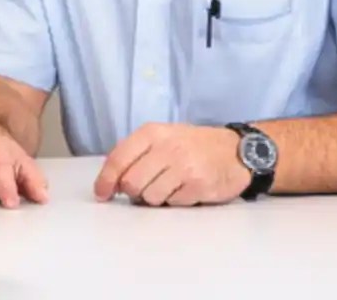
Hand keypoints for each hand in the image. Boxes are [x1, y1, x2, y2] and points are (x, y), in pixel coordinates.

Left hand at [94, 123, 249, 206]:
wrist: (235, 151)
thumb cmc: (192, 145)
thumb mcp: (161, 138)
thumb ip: (135, 154)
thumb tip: (110, 182)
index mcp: (152, 133)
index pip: (118, 158)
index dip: (106, 180)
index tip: (101, 194)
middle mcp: (167, 148)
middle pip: (132, 183)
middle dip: (134, 191)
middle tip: (146, 187)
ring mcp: (184, 166)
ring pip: (150, 197)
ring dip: (156, 197)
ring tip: (170, 185)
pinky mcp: (199, 185)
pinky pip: (173, 203)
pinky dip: (176, 200)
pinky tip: (186, 188)